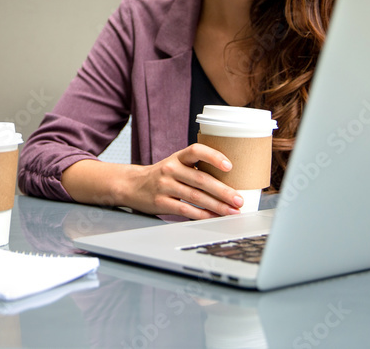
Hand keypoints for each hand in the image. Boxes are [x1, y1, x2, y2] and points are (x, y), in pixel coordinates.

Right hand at [121, 143, 242, 218]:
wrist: (131, 185)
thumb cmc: (161, 176)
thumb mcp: (175, 164)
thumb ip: (195, 169)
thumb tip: (228, 182)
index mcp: (177, 157)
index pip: (196, 151)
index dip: (213, 156)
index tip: (229, 166)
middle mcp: (170, 169)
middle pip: (201, 179)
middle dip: (223, 191)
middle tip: (239, 199)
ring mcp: (165, 186)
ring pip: (196, 197)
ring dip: (217, 206)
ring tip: (232, 211)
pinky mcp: (161, 202)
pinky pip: (185, 210)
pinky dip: (202, 215)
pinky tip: (214, 217)